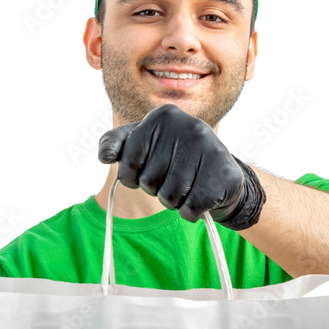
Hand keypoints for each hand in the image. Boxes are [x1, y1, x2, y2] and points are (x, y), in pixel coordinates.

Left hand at [98, 103, 265, 230]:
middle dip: (155, 189)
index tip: (145, 170)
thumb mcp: (142, 143)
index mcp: (163, 116)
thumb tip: (104, 157)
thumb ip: (115, 144)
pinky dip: (190, 212)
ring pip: (169, 197)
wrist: (220, 173)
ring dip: (173, 202)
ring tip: (186, 188)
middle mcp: (189, 127)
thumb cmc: (174, 158)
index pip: (127, 160)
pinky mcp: (224, 176)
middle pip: (149, 181)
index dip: (131, 176)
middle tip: (171, 179)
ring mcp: (210, 150)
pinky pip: (190, 210)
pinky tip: (199, 197)